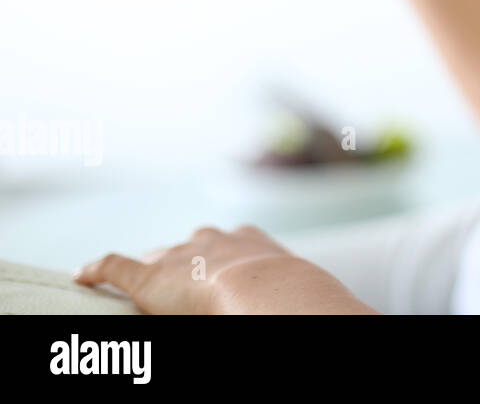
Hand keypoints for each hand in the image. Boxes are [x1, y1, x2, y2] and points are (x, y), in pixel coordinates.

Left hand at [73, 224, 373, 314]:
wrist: (264, 286)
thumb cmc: (290, 293)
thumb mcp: (296, 285)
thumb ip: (294, 289)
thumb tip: (327, 311)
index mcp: (249, 240)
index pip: (222, 243)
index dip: (215, 259)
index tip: (213, 273)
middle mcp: (213, 239)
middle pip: (189, 246)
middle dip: (183, 261)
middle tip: (182, 284)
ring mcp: (181, 254)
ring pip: (156, 257)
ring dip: (150, 270)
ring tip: (143, 287)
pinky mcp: (149, 275)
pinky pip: (113, 266)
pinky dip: (96, 269)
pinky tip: (82, 276)